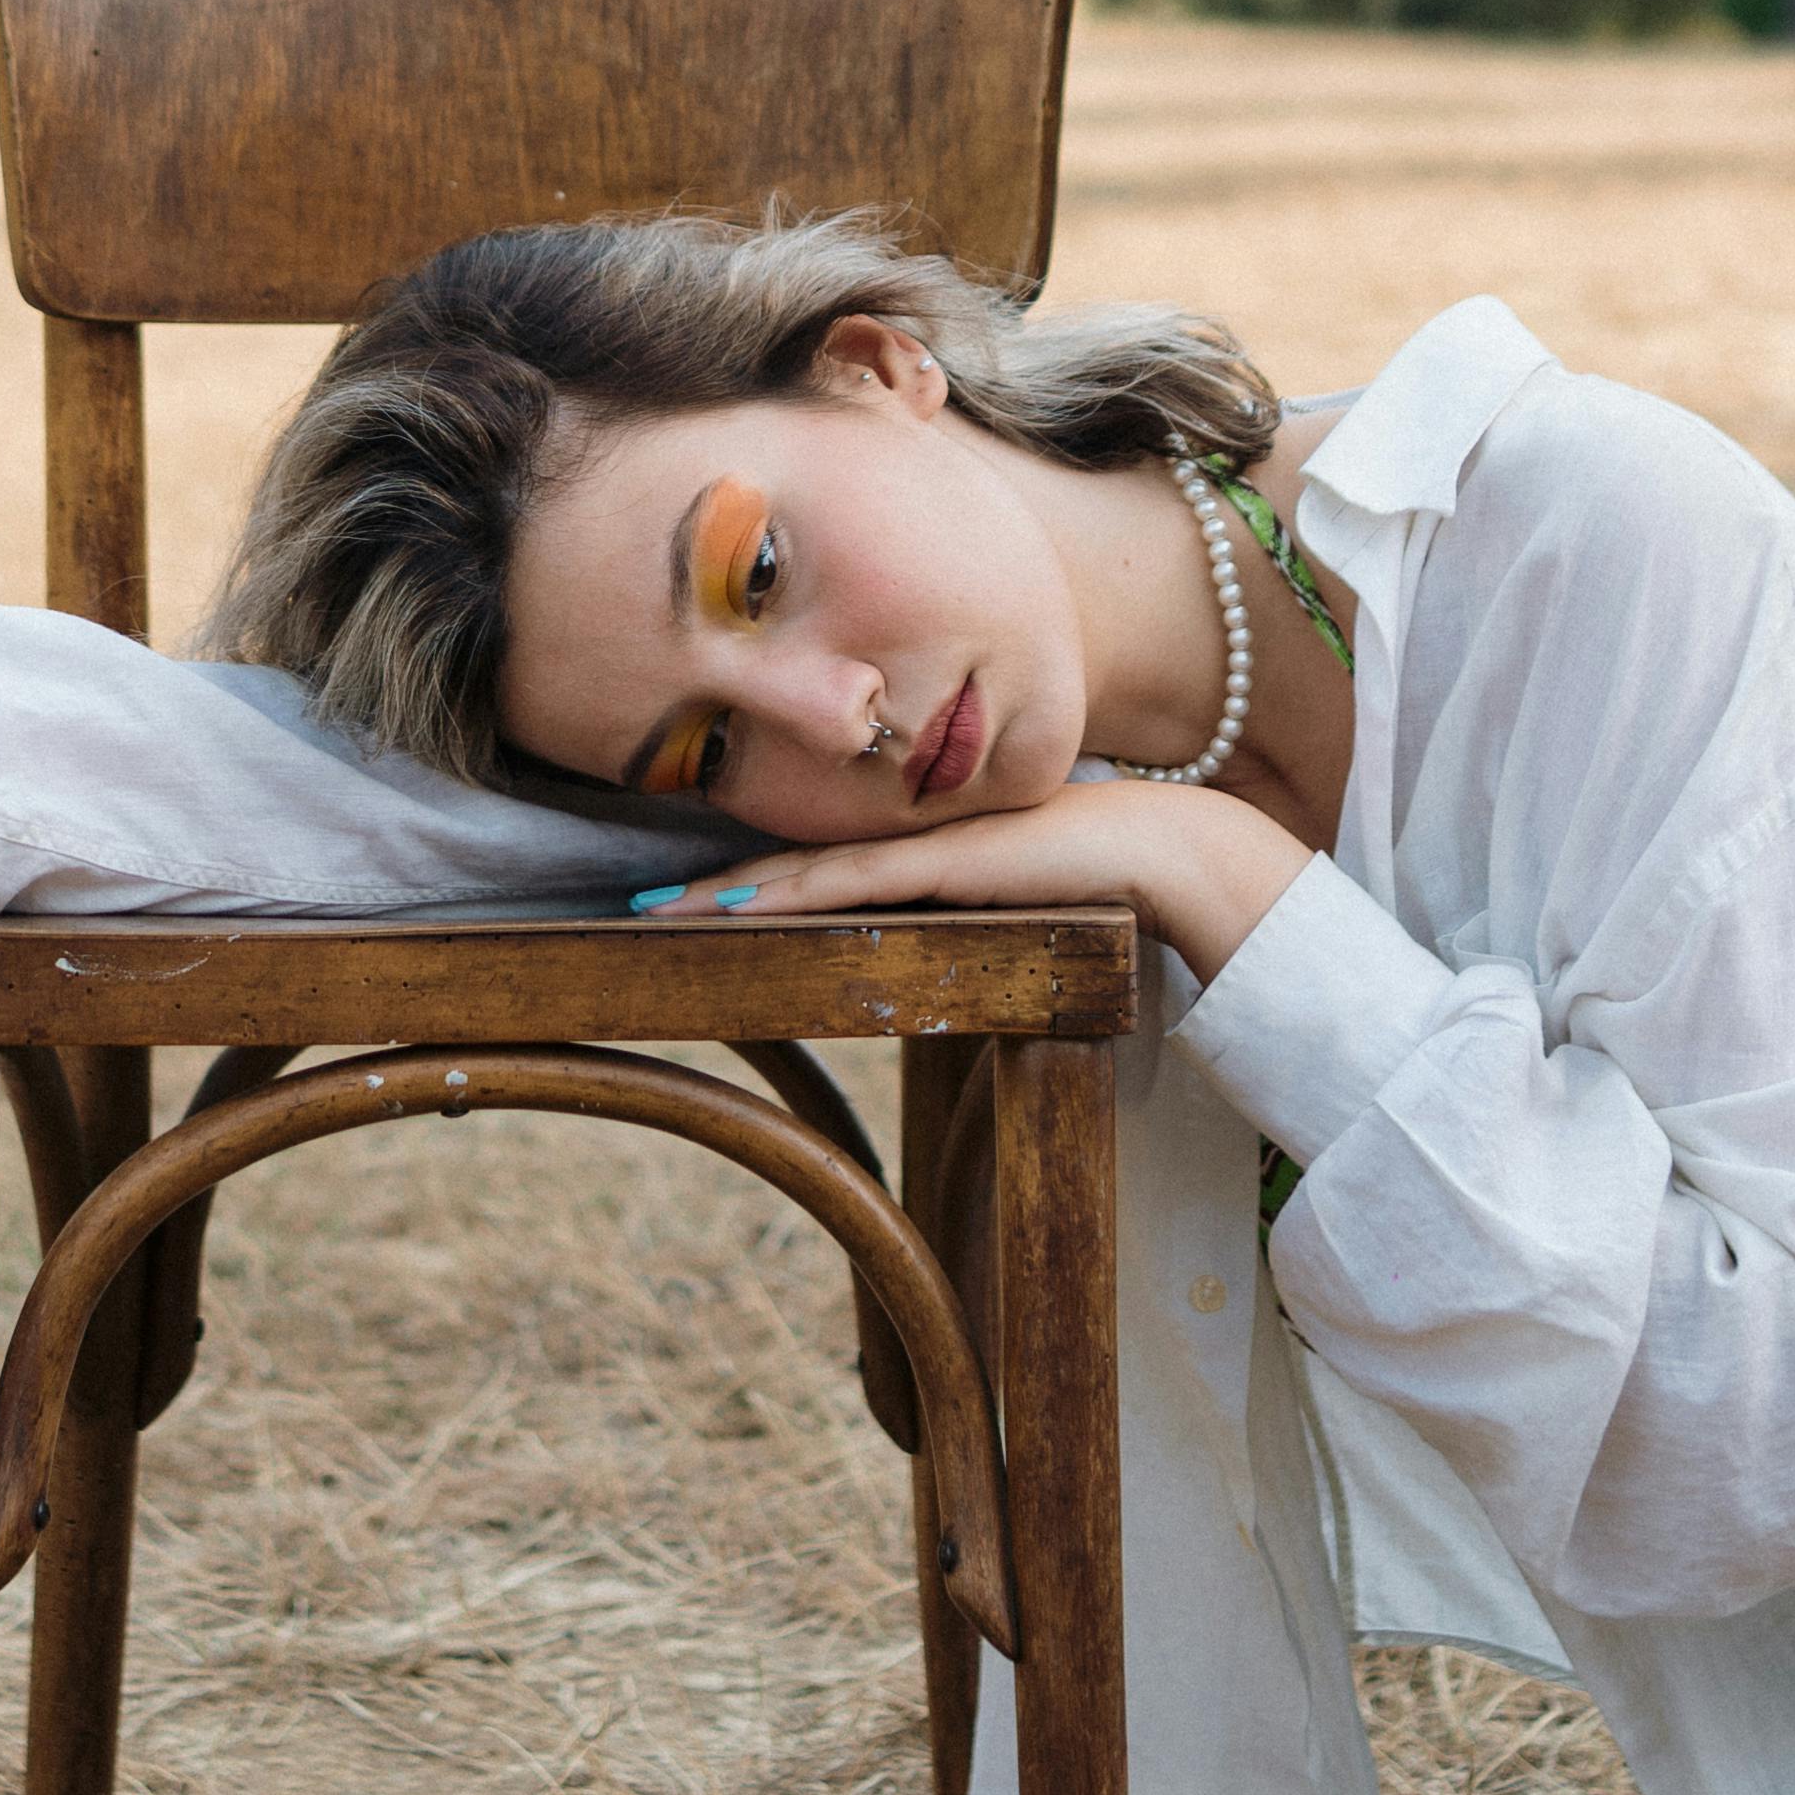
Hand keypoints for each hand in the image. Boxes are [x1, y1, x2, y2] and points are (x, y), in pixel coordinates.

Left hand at [631, 777, 1310, 988]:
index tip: (679, 902)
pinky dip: (785, 894)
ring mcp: (916, 846)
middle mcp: (902, 840)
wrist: (1161, 849)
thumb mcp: (1009, 901)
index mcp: (913, 851)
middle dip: (708, 891)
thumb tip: (934, 953)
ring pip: (799, 874)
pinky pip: (845, 882)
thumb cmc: (1096, 878)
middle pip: (787, 867)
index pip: (812, 868)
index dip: (745, 882)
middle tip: (632, 907)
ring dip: (725, 896)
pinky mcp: (935, 861)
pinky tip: (733, 906)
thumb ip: (967, 915)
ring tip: (654, 912)